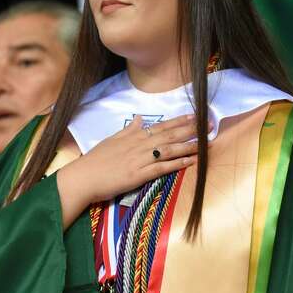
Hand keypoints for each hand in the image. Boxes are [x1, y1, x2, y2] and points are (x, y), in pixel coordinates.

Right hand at [56, 114, 199, 226]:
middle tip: (208, 125)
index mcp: (133, 136)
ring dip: (189, 145)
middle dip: (190, 130)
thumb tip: (140, 118)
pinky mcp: (139, 175)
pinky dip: (178, 164)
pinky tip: (191, 161)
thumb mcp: (112, 140)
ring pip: (169, 150)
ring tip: (205, 142)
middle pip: (169, 135)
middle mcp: (139, 145)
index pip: (160, 126)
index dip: (179, 121)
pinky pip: (162, 167)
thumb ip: (128, 130)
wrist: (84, 177)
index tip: (194, 116)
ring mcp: (140, 160)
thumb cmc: (95, 160)